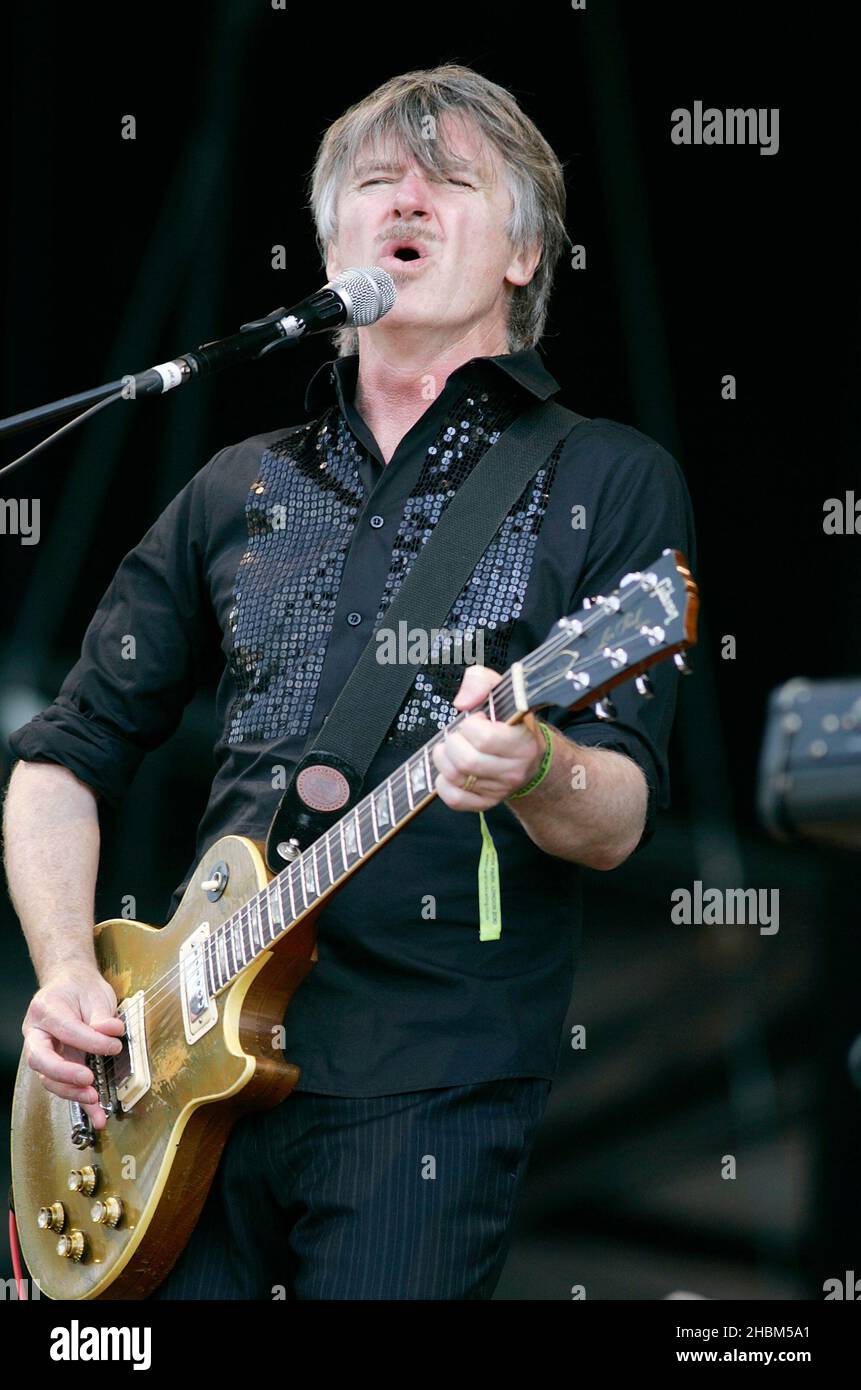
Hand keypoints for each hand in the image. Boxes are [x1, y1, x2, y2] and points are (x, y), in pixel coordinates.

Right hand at [22, 962, 125, 1130]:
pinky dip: (79, 1101)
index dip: (90, 1041)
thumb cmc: (81, 989)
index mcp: (46, 1009)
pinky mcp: (55, 1066)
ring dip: (71, 1092)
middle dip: (65, 1074)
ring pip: (48, 1078)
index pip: (65, 1029)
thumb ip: (102, 1017)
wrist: (70, 986)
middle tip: (89, 1081)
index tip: (113, 1046)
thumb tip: (112, 1033)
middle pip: (42, 1059)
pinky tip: (95, 1114)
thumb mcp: (96, 995)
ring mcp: (43, 1052)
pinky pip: (63, 1086)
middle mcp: (37, 1033)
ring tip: (94, 1101)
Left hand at [432, 665, 545, 811]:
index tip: (477, 720)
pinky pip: (454, 798)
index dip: (471, 725)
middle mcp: (514, 770)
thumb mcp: (503, 692)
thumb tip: (462, 701)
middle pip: (466, 761)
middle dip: (453, 742)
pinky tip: (452, 770)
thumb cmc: (513, 724)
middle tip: (460, 735)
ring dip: (444, 759)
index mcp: (523, 742)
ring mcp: (500, 789)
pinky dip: (444, 783)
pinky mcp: (486, 802)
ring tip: (453, 748)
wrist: (529, 757)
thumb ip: (481, 682)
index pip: (485, 739)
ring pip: (456, 778)